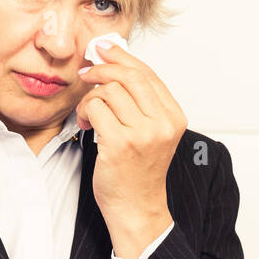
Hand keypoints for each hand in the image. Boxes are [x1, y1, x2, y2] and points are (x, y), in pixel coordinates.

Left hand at [77, 40, 185, 255]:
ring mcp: (143, 134)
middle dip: (102, 68)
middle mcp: (163, 124)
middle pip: (129, 76)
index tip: (104, 50)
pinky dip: (84, 112)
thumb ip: (141, 102)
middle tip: (86, 72)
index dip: (122, 57)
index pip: (147, 74)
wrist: (137, 208)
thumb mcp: (151, 133)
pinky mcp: (120, 144)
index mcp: (174, 117)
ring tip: (88, 114)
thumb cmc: (139, 172)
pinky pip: (95, 108)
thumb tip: (115, 62)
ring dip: (90, 98)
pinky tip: (86, 125)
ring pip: (109, 91)